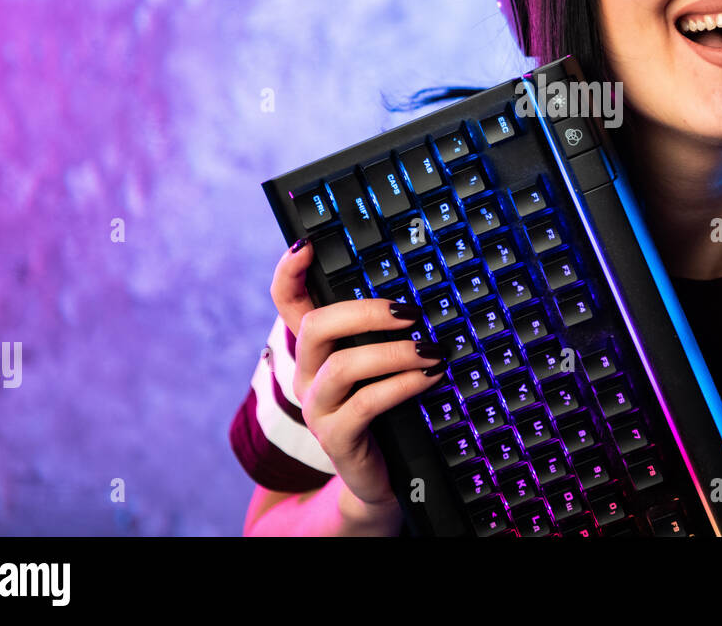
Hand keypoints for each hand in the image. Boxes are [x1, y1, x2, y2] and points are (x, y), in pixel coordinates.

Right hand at [269, 240, 445, 516]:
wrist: (385, 477)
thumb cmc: (389, 409)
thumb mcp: (384, 363)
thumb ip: (387, 332)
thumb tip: (420, 294)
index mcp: (315, 350)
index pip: (288, 303)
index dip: (290, 272)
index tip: (307, 243)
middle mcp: (307, 375)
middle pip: (315, 326)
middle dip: (365, 311)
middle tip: (411, 312)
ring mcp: (318, 408)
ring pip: (344, 365)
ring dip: (395, 352)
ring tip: (432, 349)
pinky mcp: (336, 439)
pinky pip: (366, 403)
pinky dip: (403, 385)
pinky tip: (430, 377)